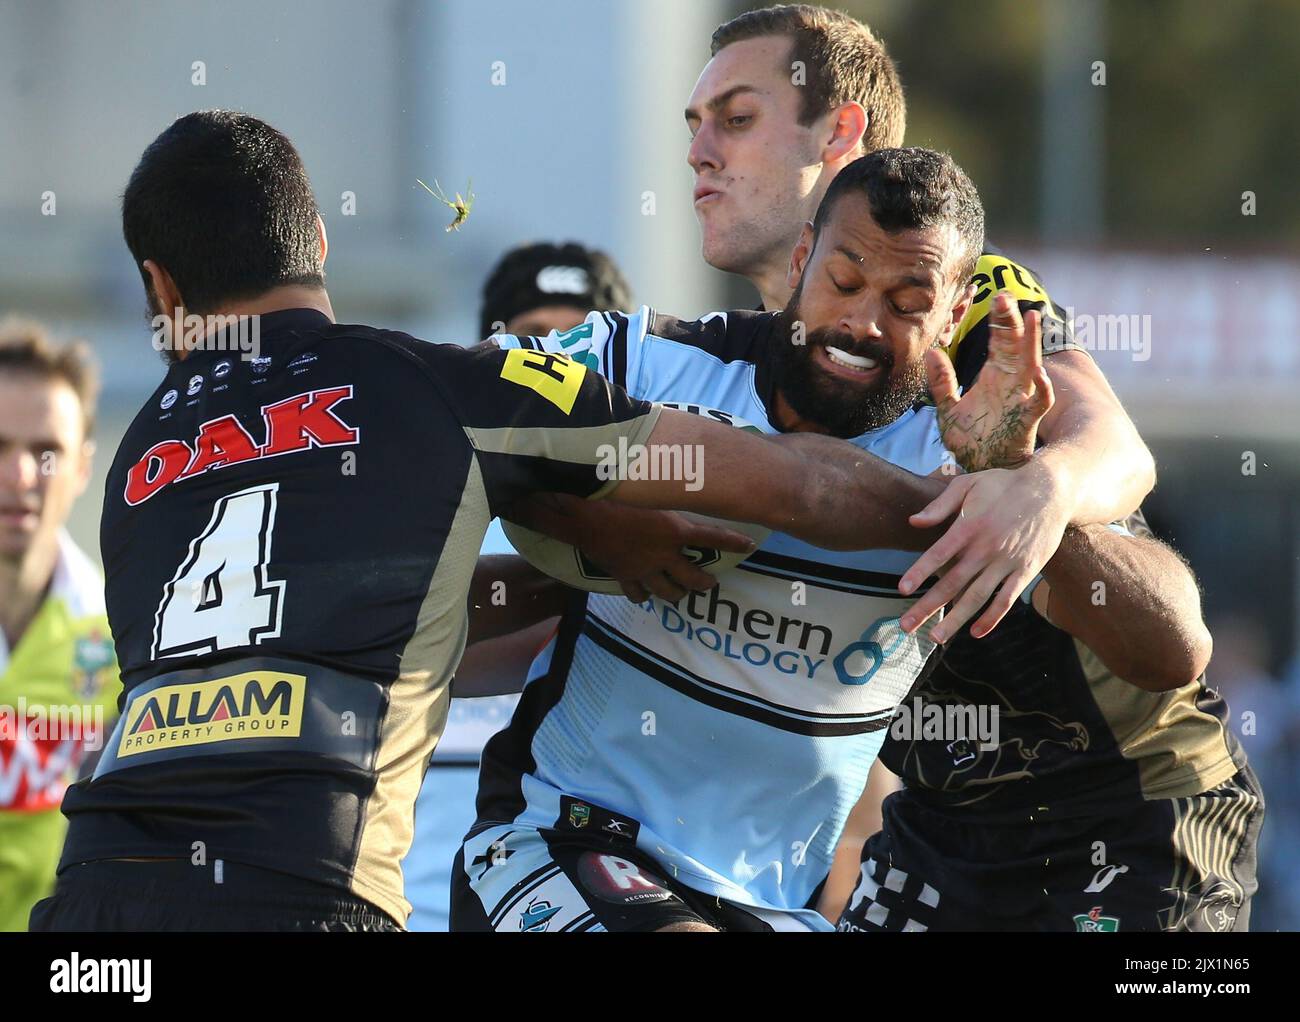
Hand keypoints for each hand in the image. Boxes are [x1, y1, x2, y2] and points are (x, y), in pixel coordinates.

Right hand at [578, 506, 755, 602]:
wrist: (583, 514)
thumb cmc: (618, 494)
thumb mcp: (651, 489)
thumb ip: (669, 490)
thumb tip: (681, 474)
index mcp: (674, 531)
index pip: (713, 537)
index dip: (734, 543)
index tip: (750, 546)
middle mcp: (663, 555)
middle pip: (691, 578)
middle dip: (704, 583)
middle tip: (711, 583)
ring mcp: (643, 569)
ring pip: (667, 592)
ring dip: (677, 594)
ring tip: (681, 593)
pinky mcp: (623, 576)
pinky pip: (637, 595)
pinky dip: (643, 596)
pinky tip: (645, 595)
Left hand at [898, 460, 1070, 641]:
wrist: (1052, 490)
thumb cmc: (1004, 484)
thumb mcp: (969, 483)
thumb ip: (940, 505)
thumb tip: (913, 521)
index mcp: (969, 526)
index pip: (938, 554)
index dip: (920, 572)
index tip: (901, 590)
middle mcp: (986, 548)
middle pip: (952, 583)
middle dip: (927, 606)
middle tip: (906, 626)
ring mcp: (1007, 562)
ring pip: (977, 597)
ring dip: (955, 619)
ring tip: (935, 638)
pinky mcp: (1025, 571)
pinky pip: (1006, 599)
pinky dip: (992, 618)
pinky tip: (975, 632)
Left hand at [927, 292, 1053, 471]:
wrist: (981, 470)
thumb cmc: (971, 441)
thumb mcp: (949, 409)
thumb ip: (941, 382)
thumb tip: (931, 351)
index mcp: (994, 377)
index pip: (999, 341)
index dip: (998, 320)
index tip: (995, 298)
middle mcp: (1011, 383)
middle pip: (1015, 346)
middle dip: (1012, 322)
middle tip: (1007, 296)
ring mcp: (1021, 400)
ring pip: (1031, 366)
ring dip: (1032, 343)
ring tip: (1033, 318)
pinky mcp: (1026, 421)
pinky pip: (1038, 403)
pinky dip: (1042, 390)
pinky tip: (1040, 376)